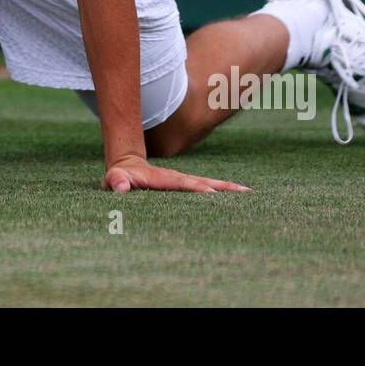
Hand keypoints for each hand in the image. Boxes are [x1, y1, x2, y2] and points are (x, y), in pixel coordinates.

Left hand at [102, 155, 249, 193]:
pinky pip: (206, 189)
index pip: (184, 184)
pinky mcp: (187, 186)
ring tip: (249, 194)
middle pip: (205, 182)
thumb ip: (116, 181)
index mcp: (165, 179)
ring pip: (209, 184)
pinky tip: (237, 199)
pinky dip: (222, 192)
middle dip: (224, 187)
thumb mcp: (115, 178)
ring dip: (228, 189)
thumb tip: (121, 187)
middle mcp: (179, 178)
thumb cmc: (120, 177)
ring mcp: (184, 181)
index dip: (198, 188)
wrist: (127, 166)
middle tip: (246, 192)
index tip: (213, 193)